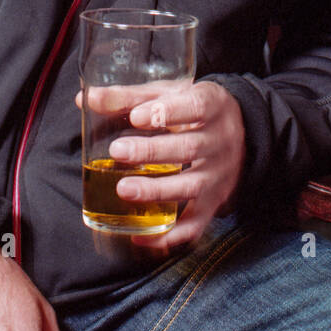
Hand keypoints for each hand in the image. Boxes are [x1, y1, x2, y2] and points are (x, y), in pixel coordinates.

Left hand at [76, 79, 245, 251]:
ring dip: (157, 191)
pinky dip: (169, 236)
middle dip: (152, 151)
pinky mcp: (214, 203)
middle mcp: (220, 141)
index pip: (195, 106)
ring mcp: (218, 175)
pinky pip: (195, 225)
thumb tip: (87, 99)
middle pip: (189, 148)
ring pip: (191, 187)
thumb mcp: (169, 94)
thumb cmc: (193, 109)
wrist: (242, 133)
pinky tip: (139, 236)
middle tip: (118, 151)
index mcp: (212, 106)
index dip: (167, 112)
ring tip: (123, 190)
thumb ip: (130, 97)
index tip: (136, 116)